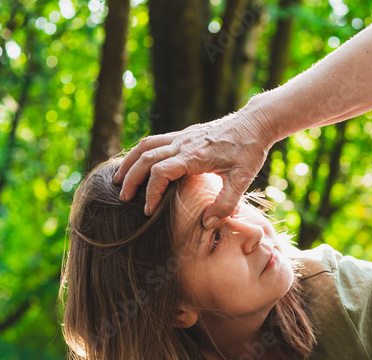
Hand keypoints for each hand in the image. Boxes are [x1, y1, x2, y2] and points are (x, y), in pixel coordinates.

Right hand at [113, 106, 275, 221]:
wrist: (254, 123)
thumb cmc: (249, 151)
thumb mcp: (243, 180)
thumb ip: (226, 204)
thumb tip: (206, 225)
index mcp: (195, 155)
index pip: (161, 172)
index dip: (151, 192)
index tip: (149, 210)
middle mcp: (183, 143)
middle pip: (146, 158)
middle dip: (131, 178)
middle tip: (123, 198)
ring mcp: (182, 136)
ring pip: (145, 145)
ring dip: (129, 162)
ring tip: (117, 180)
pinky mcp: (184, 134)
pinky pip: (155, 141)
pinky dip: (140, 153)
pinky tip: (136, 165)